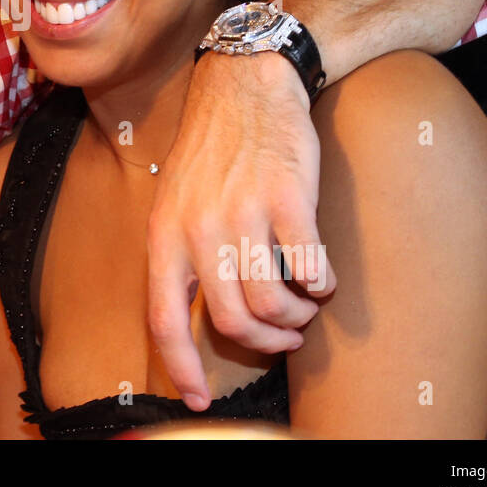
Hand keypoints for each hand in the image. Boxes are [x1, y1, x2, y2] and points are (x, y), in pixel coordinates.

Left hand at [147, 51, 334, 410]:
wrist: (245, 84)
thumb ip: (183, 256)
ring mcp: (244, 213)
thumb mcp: (174, 202)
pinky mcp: (289, 197)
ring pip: (271, 301)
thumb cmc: (212, 151)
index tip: (200, 402)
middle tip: (283, 337)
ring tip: (304, 307)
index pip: (165, 319)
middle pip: (230, 321)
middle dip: (263, 342)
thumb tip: (196, 319)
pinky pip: (309, 267)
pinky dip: (321, 285)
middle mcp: (199, 228)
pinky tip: (322, 277)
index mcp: (165, 234)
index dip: (182, 367)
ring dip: (295, 318)